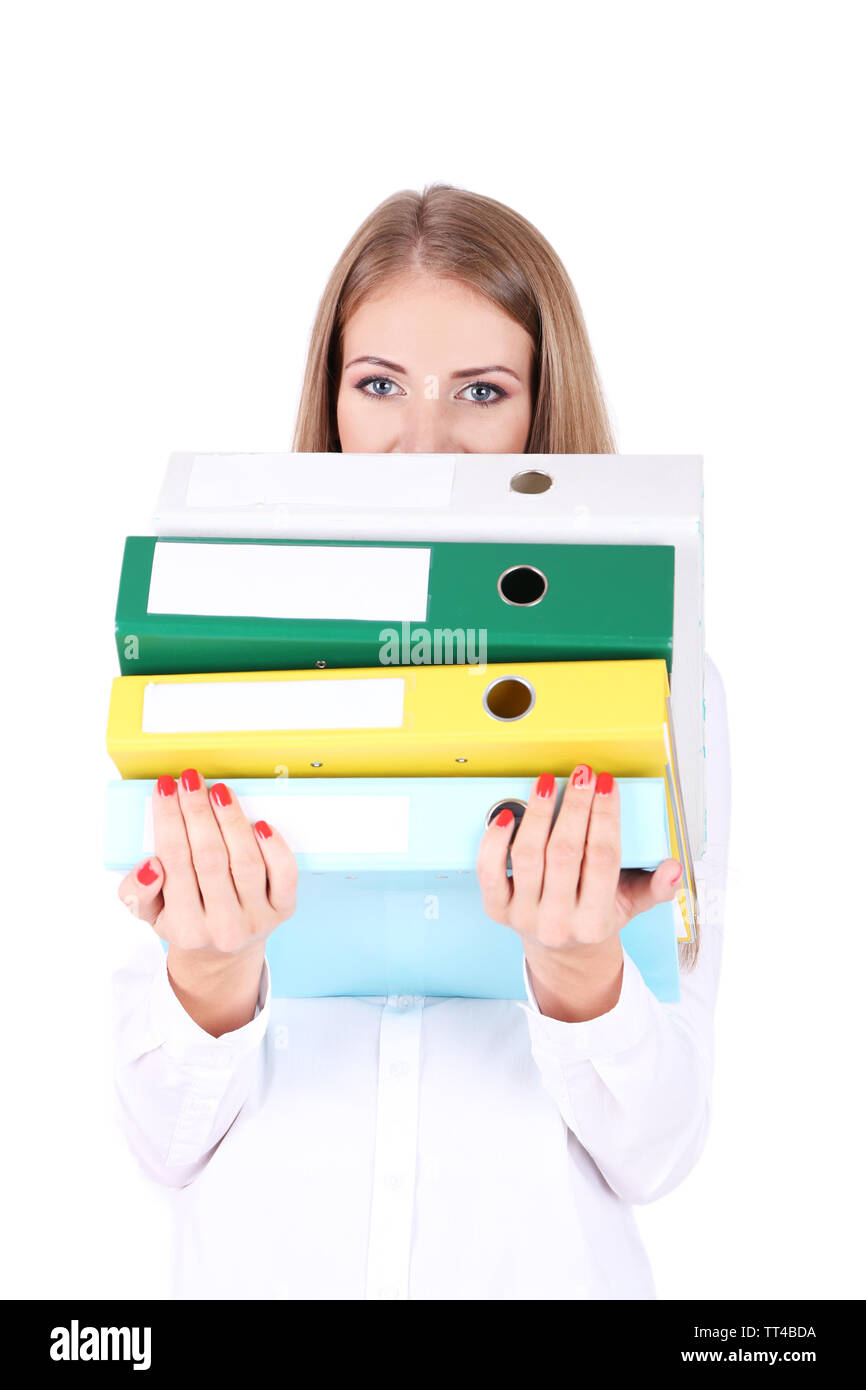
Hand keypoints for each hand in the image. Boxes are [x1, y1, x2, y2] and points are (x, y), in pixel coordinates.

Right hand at [117, 768, 297, 958]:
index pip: (174, 862)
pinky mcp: (284, 910)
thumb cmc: (185, 921)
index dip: (169, 819)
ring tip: (219, 791)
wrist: (223, 953)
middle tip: (191, 780)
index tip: (165, 787)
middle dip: (198, 812)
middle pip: (209, 858)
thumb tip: (150, 864)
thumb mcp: (149, 913)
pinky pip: (284, 874)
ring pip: (245, 861)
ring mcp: (256, 919)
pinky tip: (260, 823)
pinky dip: (275, 847)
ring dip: (232, 820)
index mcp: (184, 928)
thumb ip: (136, 891)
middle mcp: (223, 927)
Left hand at [476, 765, 682, 1019]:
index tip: (607, 784)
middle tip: (582, 775)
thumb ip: (656, 888)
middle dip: (575, 806)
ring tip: (546, 783)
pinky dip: (495, 839)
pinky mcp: (497, 910)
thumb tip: (673, 867)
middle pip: (565, 852)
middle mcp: (557, 922)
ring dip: (537, 813)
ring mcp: (524, 916)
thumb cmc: (596, 918)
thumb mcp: (632, 906)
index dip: (606, 816)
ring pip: (527, 855)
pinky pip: (489, 870)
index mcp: (595, 922)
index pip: (603, 858)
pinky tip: (507, 813)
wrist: (562, 950)